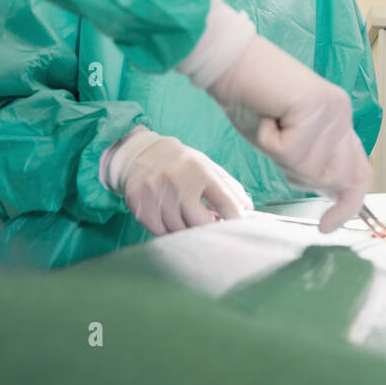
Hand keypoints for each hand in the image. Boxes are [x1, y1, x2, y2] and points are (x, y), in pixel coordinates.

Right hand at [108, 130, 253, 234]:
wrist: (141, 153)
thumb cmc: (182, 163)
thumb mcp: (207, 165)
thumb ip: (229, 186)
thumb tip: (247, 209)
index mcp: (198, 169)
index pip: (224, 201)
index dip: (235, 217)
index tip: (237, 224)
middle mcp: (176, 180)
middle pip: (200, 222)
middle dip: (209, 228)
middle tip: (211, 226)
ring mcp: (155, 193)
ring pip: (178, 230)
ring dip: (187, 230)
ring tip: (189, 219)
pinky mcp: (138, 204)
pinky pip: (159, 231)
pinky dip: (168, 230)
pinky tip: (170, 217)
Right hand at [207, 32, 370, 232]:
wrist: (229, 62)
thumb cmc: (249, 99)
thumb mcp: (284, 140)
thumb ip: (309, 161)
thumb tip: (330, 193)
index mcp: (339, 121)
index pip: (360, 172)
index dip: (348, 205)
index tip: (326, 225)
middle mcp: (343, 114)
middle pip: (335, 178)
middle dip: (300, 175)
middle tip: (276, 142)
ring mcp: (333, 110)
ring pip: (310, 170)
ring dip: (279, 155)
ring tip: (269, 122)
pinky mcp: (317, 106)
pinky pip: (291, 152)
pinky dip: (269, 141)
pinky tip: (266, 115)